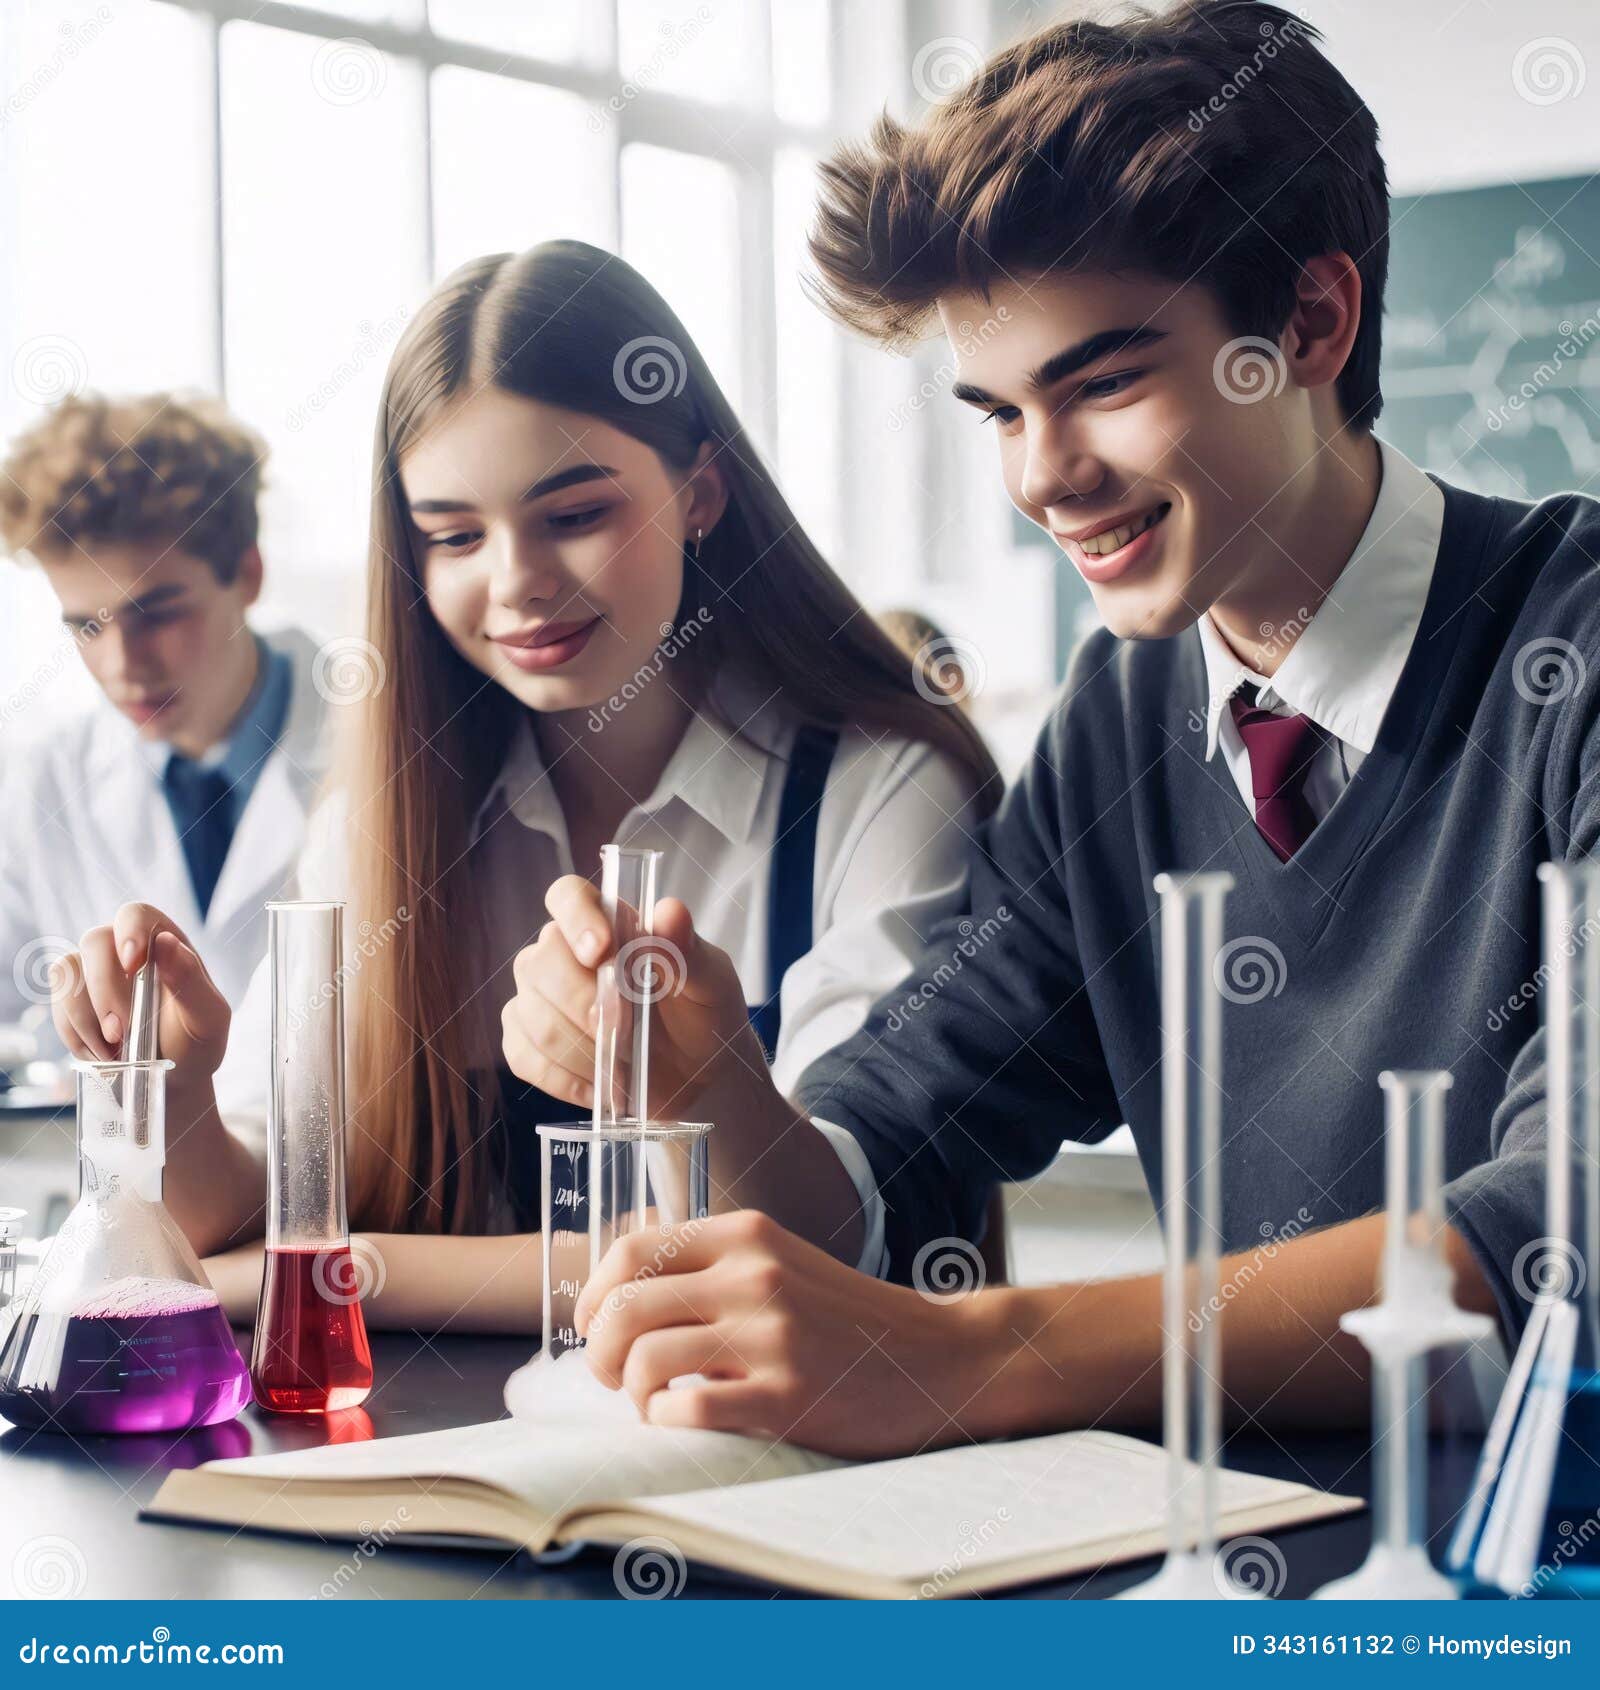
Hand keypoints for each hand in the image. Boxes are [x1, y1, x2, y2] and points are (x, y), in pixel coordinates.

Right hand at [51, 903, 230, 1080]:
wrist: (171, 1078)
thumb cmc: (196, 1042)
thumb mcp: (207, 1019)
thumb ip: (191, 980)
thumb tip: (165, 941)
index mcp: (165, 943)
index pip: (136, 915)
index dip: (128, 931)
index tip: (132, 964)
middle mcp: (125, 949)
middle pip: (94, 941)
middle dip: (104, 990)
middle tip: (121, 1032)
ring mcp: (94, 972)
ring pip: (67, 972)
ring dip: (86, 1018)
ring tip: (115, 1050)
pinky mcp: (73, 998)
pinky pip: (57, 1003)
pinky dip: (75, 1033)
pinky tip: (101, 1054)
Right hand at [501, 875, 769, 1120]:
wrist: (698, 1075)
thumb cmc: (703, 1013)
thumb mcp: (711, 981)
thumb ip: (688, 948)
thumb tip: (670, 912)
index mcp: (607, 922)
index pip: (568, 896)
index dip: (576, 919)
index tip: (601, 951)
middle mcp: (563, 952)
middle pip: (541, 961)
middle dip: (582, 1001)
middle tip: (625, 1028)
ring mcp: (539, 997)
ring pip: (532, 1013)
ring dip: (579, 1046)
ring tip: (621, 1065)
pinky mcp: (527, 1041)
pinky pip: (523, 1055)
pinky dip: (563, 1077)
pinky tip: (598, 1087)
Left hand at [573, 1210, 1011, 1457]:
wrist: (934, 1356)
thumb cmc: (845, 1316)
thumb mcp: (779, 1263)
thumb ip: (712, 1268)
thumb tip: (620, 1297)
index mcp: (748, 1236)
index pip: (633, 1249)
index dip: (594, 1293)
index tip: (592, 1324)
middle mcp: (755, 1277)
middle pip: (626, 1306)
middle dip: (600, 1349)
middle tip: (613, 1373)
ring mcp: (770, 1337)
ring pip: (646, 1359)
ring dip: (631, 1390)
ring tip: (649, 1401)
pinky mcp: (785, 1396)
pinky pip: (687, 1410)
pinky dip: (665, 1420)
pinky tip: (681, 1418)